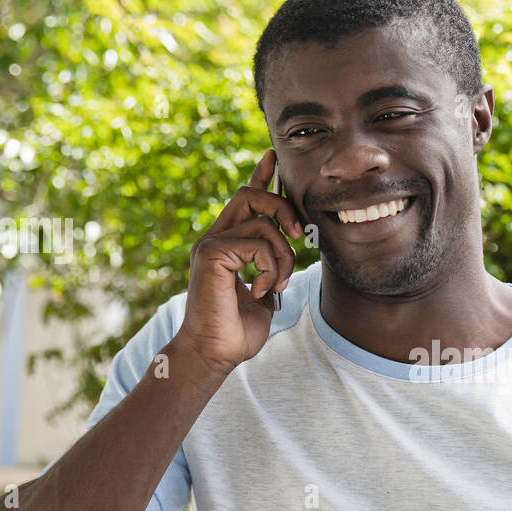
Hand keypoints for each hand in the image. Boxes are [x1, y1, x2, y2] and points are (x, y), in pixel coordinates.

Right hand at [173, 149, 301, 377]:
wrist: (215, 354)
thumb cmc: (237, 331)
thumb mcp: (265, 293)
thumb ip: (273, 267)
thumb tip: (290, 250)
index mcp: (228, 245)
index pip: (246, 201)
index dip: (260, 177)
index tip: (273, 156)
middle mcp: (215, 239)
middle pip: (251, 195)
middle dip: (283, 208)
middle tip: (301, 235)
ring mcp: (210, 245)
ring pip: (262, 223)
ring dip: (283, 256)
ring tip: (277, 284)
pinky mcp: (211, 254)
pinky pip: (257, 245)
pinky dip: (270, 269)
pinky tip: (261, 290)